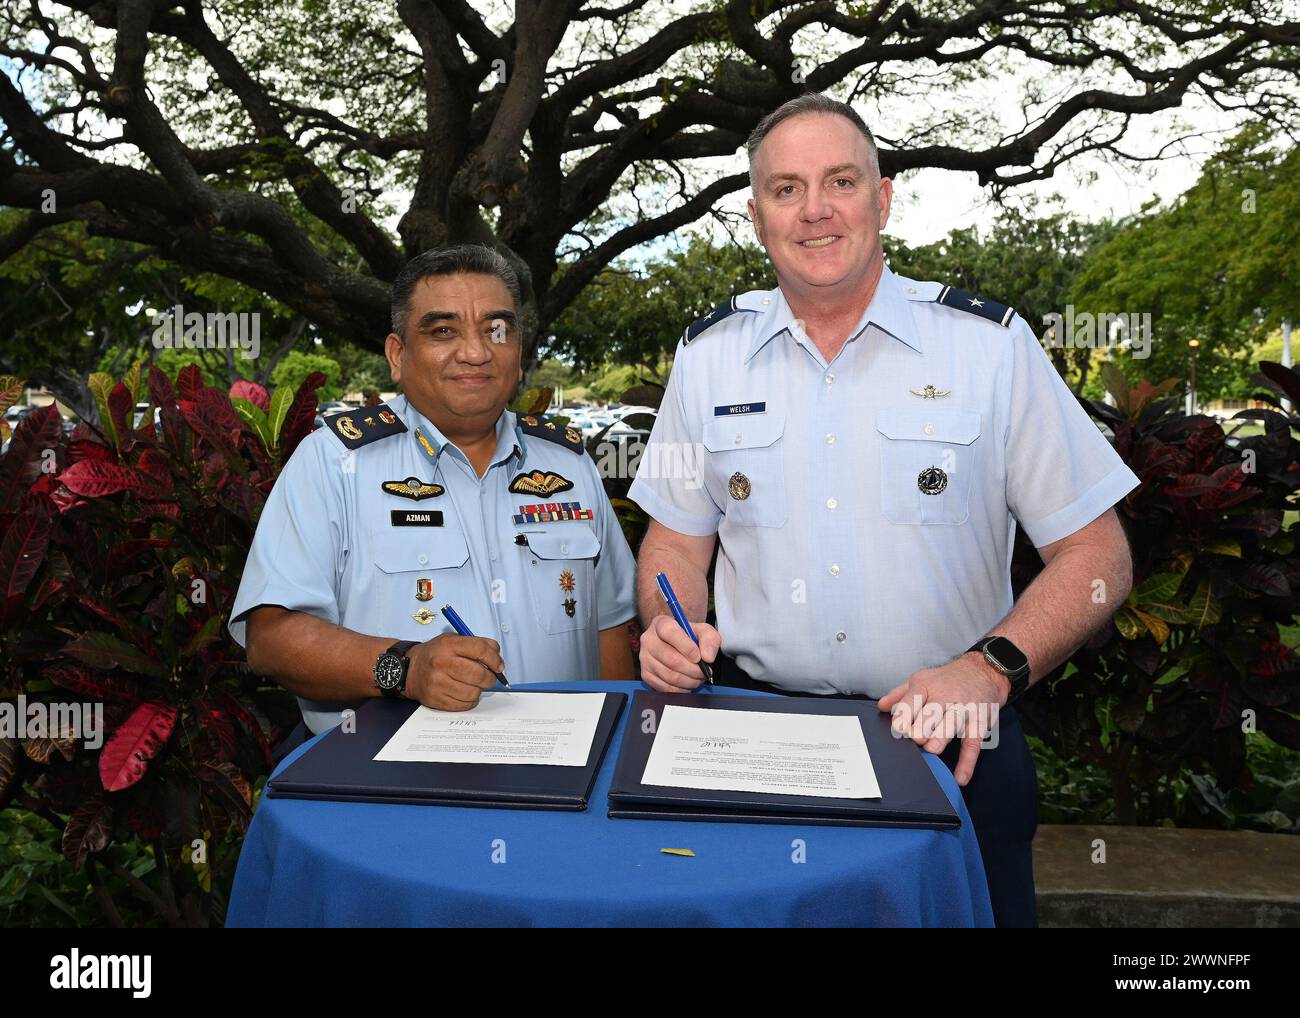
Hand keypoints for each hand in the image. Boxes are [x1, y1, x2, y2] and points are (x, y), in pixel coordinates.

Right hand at [403, 634, 503, 710]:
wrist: (409, 669)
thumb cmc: (436, 654)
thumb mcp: (453, 640)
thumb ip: (477, 644)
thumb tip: (498, 660)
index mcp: (449, 645)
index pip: (480, 650)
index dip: (495, 659)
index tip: (499, 666)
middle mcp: (442, 663)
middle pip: (479, 674)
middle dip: (489, 678)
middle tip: (487, 677)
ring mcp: (438, 683)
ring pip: (473, 693)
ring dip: (478, 690)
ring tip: (472, 685)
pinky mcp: (436, 700)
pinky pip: (464, 705)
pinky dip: (469, 701)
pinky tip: (464, 693)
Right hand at [638, 614, 719, 692]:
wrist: (677, 645)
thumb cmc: (690, 637)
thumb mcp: (704, 631)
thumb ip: (710, 639)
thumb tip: (707, 657)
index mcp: (661, 623)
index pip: (669, 632)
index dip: (686, 647)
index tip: (699, 657)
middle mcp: (649, 640)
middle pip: (671, 659)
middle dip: (693, 669)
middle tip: (704, 672)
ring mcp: (645, 658)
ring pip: (670, 676)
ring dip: (690, 681)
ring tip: (698, 677)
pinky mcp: (646, 674)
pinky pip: (665, 687)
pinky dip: (681, 689)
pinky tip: (688, 682)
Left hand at [877, 654, 1009, 785]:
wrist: (983, 672)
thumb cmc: (947, 680)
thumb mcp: (922, 679)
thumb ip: (900, 694)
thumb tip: (882, 707)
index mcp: (926, 687)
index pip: (912, 700)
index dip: (904, 716)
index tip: (897, 730)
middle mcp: (945, 697)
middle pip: (930, 714)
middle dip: (921, 729)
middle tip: (914, 739)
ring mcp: (963, 710)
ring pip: (951, 725)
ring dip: (939, 739)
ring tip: (930, 750)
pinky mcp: (979, 724)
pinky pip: (973, 744)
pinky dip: (967, 762)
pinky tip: (959, 777)